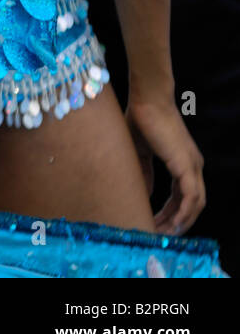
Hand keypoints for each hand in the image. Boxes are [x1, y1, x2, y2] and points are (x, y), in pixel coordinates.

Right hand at [125, 93, 204, 234]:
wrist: (147, 99)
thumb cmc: (141, 119)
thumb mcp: (139, 152)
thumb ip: (143, 173)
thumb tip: (143, 194)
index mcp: (184, 162)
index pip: (182, 196)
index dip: (170, 212)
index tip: (154, 223)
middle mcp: (193, 166)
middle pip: (192, 204)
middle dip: (176, 222)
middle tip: (157, 234)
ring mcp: (192, 166)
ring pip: (195, 204)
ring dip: (180, 221)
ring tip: (162, 233)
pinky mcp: (186, 166)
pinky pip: (190, 198)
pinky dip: (183, 213)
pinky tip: (172, 223)